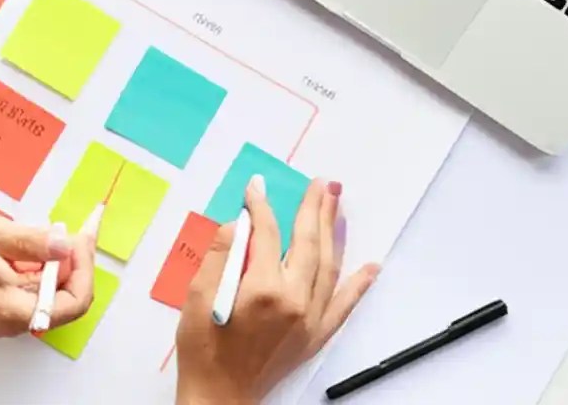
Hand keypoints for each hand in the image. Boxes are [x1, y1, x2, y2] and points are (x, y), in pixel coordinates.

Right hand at [0, 205, 94, 336]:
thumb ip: (32, 242)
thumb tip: (66, 246)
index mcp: (12, 310)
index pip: (74, 301)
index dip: (84, 266)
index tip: (81, 234)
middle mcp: (12, 319)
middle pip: (66, 295)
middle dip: (76, 259)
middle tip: (80, 226)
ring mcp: (6, 311)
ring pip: (52, 288)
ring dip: (61, 258)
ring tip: (59, 229)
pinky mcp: (1, 299)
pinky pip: (35, 284)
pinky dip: (44, 261)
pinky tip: (39, 239)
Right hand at [175, 177, 379, 403]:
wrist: (220, 394)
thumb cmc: (204, 349)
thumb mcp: (196, 297)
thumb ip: (219, 255)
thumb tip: (238, 223)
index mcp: (262, 289)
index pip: (267, 234)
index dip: (261, 207)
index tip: (257, 188)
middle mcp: (293, 301)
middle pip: (308, 243)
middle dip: (314, 209)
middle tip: (321, 184)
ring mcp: (309, 319)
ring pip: (329, 266)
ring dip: (334, 232)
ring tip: (338, 206)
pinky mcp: (316, 335)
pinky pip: (344, 304)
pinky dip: (359, 284)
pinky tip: (372, 266)